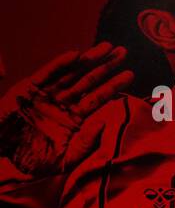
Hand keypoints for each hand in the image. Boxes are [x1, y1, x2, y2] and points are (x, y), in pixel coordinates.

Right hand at [0, 44, 132, 175]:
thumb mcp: (65, 158)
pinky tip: (75, 55)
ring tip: (107, 47)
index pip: (98, 99)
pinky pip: (46, 74)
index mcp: (75, 119)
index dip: (113, 85)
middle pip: (89, 81)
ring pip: (71, 73)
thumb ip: (87, 142)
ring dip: (88, 59)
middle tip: (123, 52)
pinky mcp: (28, 88)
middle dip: (106, 67)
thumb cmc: (33, 160)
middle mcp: (63, 103)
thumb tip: (106, 123)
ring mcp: (46, 94)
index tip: (130, 74)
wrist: (2, 153)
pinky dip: (60, 64)